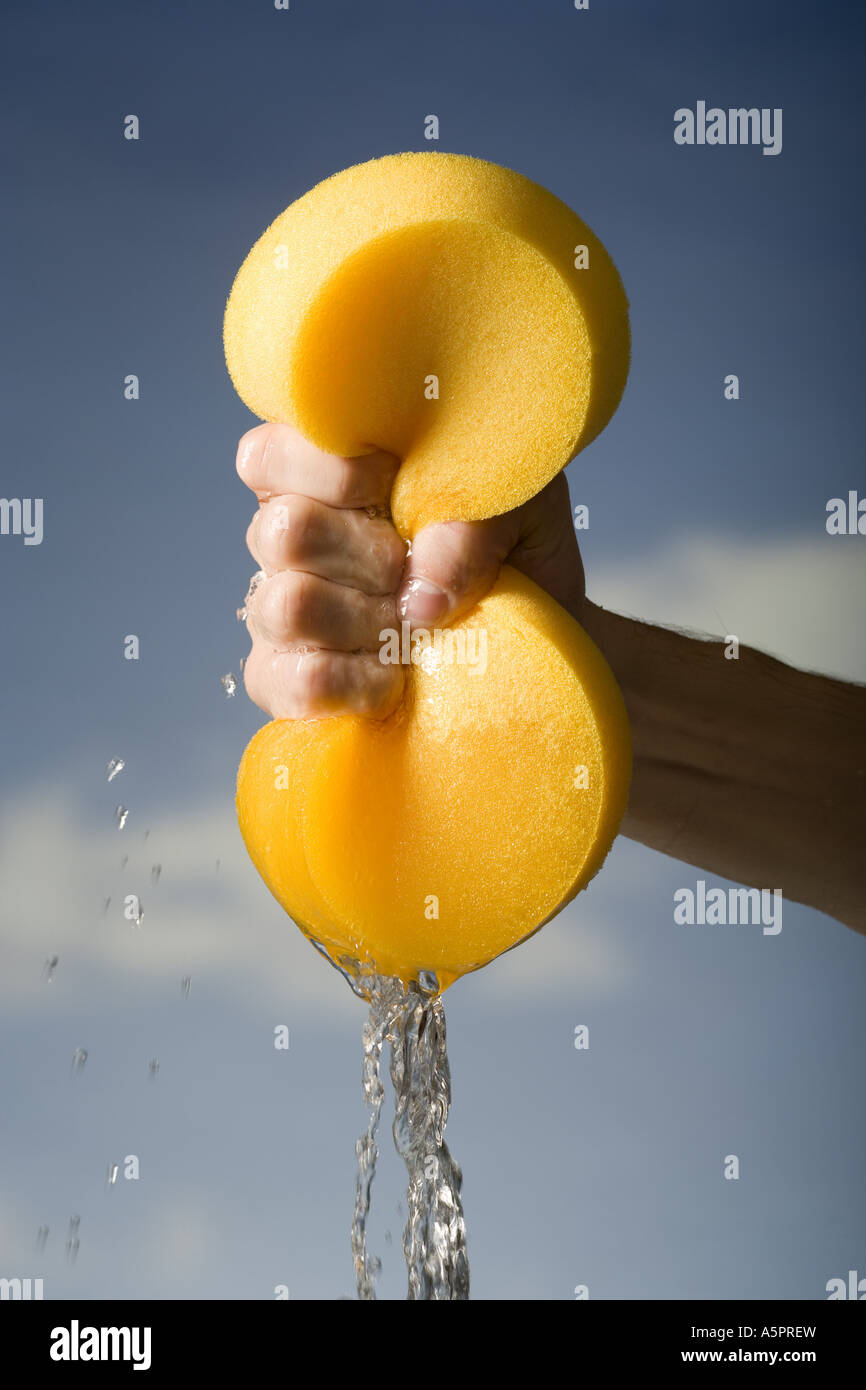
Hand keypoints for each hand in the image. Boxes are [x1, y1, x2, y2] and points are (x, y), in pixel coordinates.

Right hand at [236, 422, 585, 719]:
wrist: (538, 637)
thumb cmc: (514, 551)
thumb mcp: (519, 508)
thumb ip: (476, 518)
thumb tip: (422, 583)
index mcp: (321, 473)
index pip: (268, 455)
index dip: (337, 474)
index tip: (397, 491)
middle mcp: (287, 537)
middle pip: (282, 533)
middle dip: (370, 556)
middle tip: (415, 570)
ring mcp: (277, 611)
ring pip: (285, 607)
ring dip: (366, 621)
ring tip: (413, 629)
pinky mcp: (286, 681)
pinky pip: (289, 682)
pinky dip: (351, 681)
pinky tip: (394, 679)